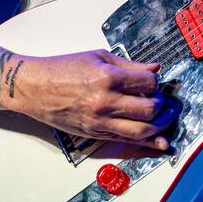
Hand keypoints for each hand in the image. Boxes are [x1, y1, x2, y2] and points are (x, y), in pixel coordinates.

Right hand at [6, 49, 180, 150]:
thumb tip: (155, 69)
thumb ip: (130, 65)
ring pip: (142, 131)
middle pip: (149, 110)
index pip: (148, 84)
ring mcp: (100, 121)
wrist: (34, 88)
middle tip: (164, 101)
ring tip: (167, 119)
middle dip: (163, 106)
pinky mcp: (96, 134)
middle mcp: (105, 102)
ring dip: (161, 126)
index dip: (156, 83)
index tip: (153, 81)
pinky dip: (147, 144)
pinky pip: (126, 141)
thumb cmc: (63, 69)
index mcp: (107, 78)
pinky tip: (160, 144)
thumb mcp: (98, 57)